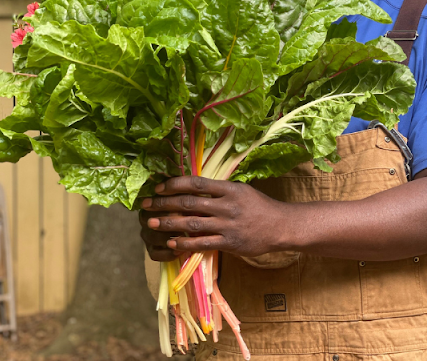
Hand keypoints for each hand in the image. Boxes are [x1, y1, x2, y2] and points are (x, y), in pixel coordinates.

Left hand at [138, 176, 289, 259]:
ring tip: (152, 223)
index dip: (174, 184)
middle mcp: (226, 205)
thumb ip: (219, 190)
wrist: (281, 226)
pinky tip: (171, 243)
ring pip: (192, 223)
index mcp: (228, 189)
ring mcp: (227, 224)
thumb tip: (193, 186)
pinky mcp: (229, 242)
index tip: (158, 188)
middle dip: (164, 203)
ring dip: (169, 223)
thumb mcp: (241, 190)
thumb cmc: (260, 207)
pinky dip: (185, 243)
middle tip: (145, 205)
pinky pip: (202, 243)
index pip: (195, 183)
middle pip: (189, 202)